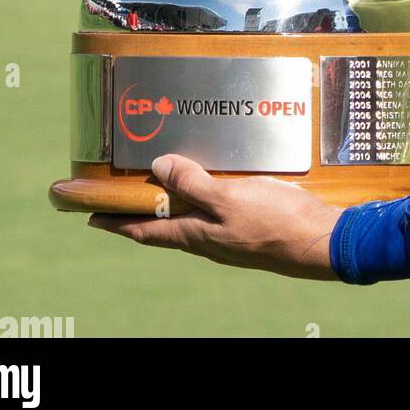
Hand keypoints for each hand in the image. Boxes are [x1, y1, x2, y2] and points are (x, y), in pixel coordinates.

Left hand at [88, 155, 340, 279]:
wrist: (319, 241)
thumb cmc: (273, 222)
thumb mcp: (228, 198)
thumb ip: (193, 184)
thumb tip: (159, 168)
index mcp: (195, 235)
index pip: (144, 229)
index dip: (116, 222)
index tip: (91, 216)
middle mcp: (207, 238)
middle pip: (163, 223)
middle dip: (140, 209)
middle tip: (122, 192)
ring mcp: (228, 234)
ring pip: (189, 217)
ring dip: (170, 201)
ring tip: (160, 180)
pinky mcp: (248, 225)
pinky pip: (214, 210)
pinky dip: (201, 196)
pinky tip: (211, 180)